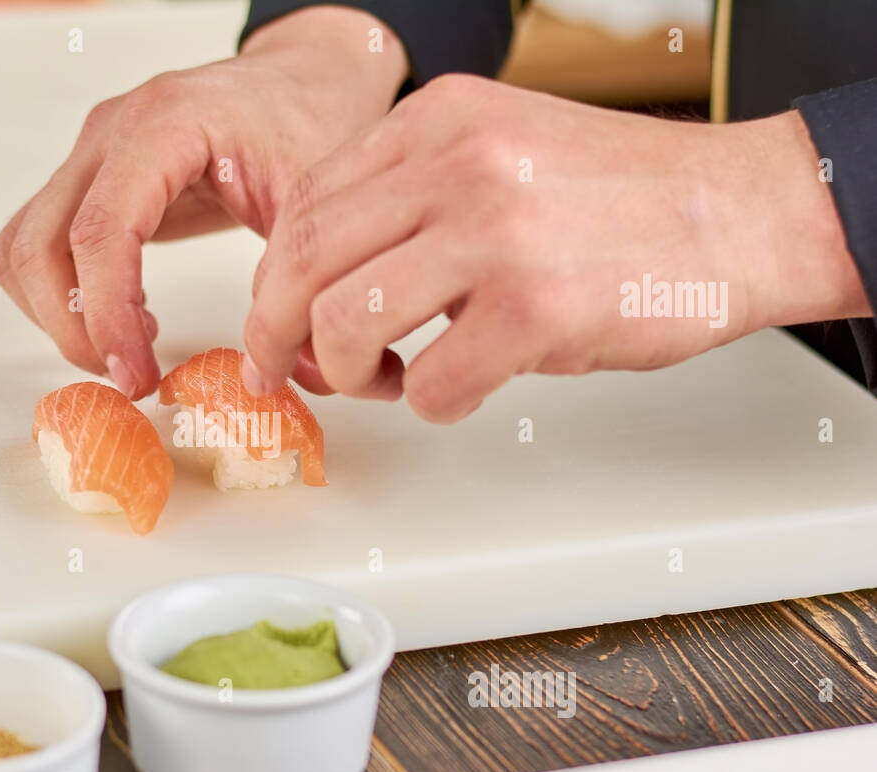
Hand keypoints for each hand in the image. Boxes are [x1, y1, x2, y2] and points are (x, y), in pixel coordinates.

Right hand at [0, 7, 407, 397]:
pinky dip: (60, 295)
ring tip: (130, 347)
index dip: (107, 315)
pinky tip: (125, 316)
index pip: (100, 230)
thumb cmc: (312, 122)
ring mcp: (91, 155)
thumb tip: (263, 366)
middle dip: (73, 328)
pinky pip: (37, 245)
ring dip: (58, 315)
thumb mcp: (315, 200)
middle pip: (40, 245)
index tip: (136, 374)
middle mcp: (110, 133)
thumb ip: (286, 280)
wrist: (303, 81)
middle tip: (130, 375)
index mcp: (165, 125)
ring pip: (23, 249)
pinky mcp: (89, 180)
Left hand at [243, 74, 872, 421]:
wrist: (742, 213)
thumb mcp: (499, 152)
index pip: (305, 203)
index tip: (277, 322)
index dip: (272, 279)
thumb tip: (323, 280)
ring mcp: (496, 235)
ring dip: (348, 372)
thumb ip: (409, 197)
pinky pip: (429, 385)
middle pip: (302, 262)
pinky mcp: (536, 310)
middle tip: (288, 370)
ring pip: (344, 322)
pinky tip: (458, 389)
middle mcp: (458, 165)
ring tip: (385, 379)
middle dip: (277, 334)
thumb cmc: (621, 199)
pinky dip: (428, 406)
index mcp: (438, 121)